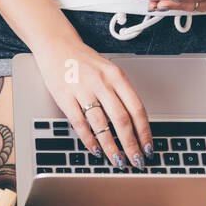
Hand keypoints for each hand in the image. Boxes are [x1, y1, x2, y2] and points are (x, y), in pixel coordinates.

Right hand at [31, 36, 153, 167]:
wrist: (56, 45)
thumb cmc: (84, 61)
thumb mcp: (109, 71)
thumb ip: (120, 93)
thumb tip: (134, 124)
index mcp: (116, 76)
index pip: (137, 108)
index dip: (144, 131)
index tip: (148, 147)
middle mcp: (102, 83)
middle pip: (122, 119)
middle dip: (131, 144)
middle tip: (136, 161)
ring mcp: (82, 90)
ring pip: (101, 125)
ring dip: (111, 147)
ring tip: (117, 160)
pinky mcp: (65, 97)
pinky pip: (80, 123)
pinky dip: (89, 140)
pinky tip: (95, 149)